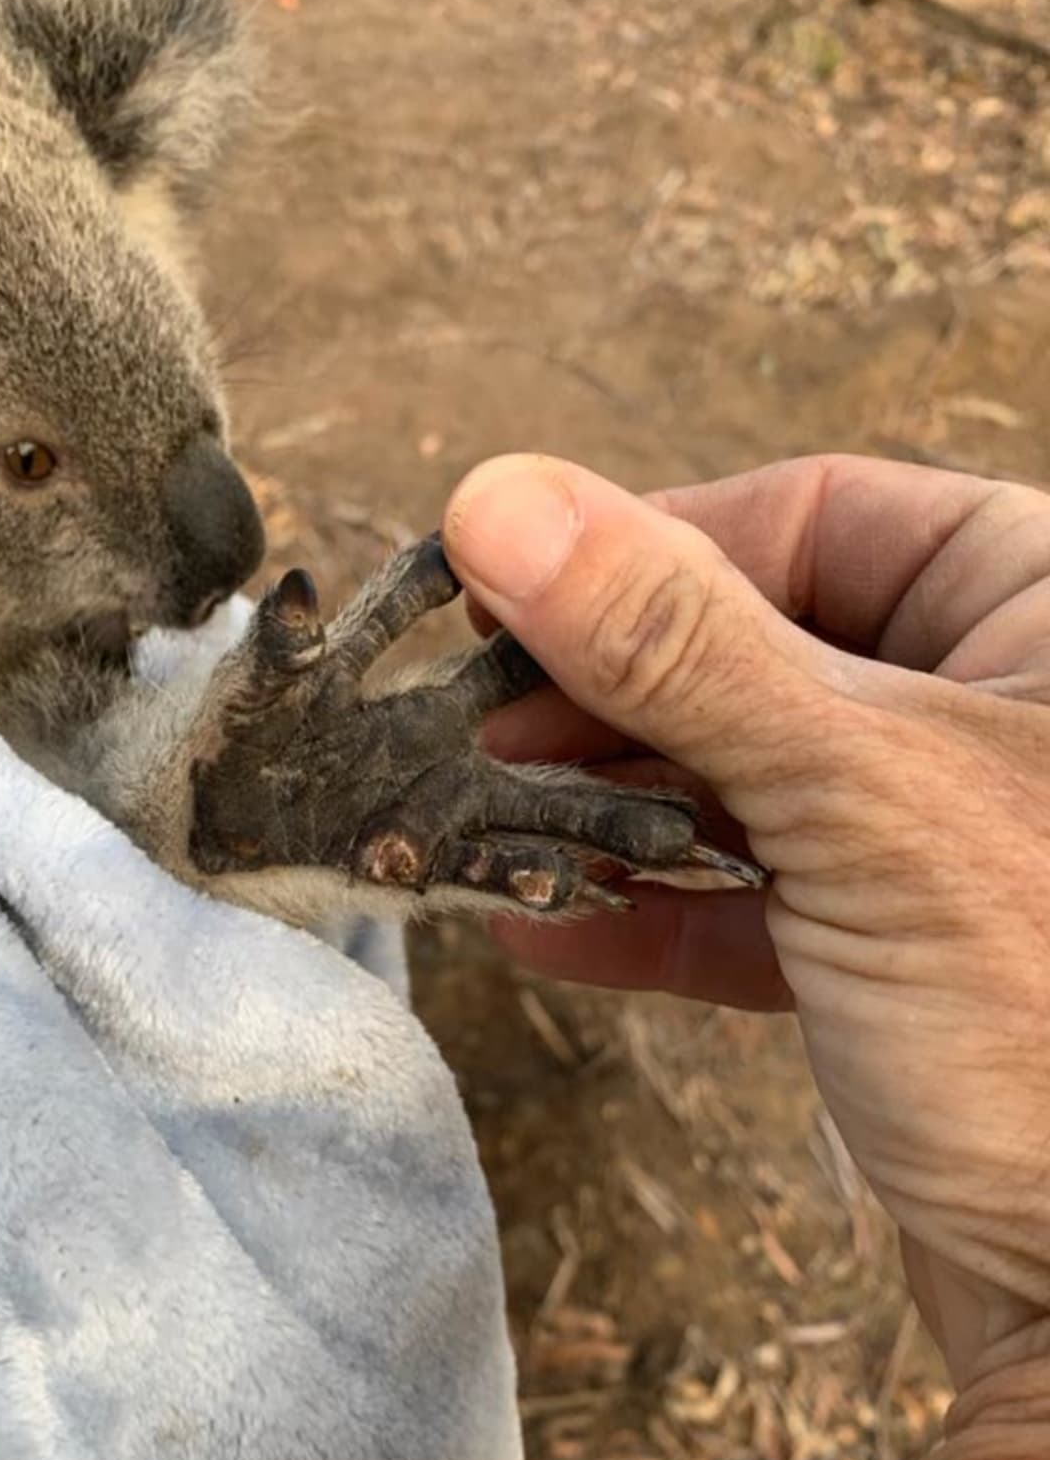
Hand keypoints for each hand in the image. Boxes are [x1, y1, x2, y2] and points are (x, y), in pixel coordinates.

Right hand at [443, 453, 1049, 1391]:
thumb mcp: (857, 791)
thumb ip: (676, 645)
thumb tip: (502, 501)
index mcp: (1041, 609)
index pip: (808, 517)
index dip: (643, 549)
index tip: (500, 591)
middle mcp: (998, 711)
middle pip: (753, 655)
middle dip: (604, 705)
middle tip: (467, 738)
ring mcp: (946, 842)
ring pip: (739, 785)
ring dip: (607, 815)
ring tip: (481, 833)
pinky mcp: (902, 958)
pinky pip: (751, 902)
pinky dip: (651, 914)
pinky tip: (549, 928)